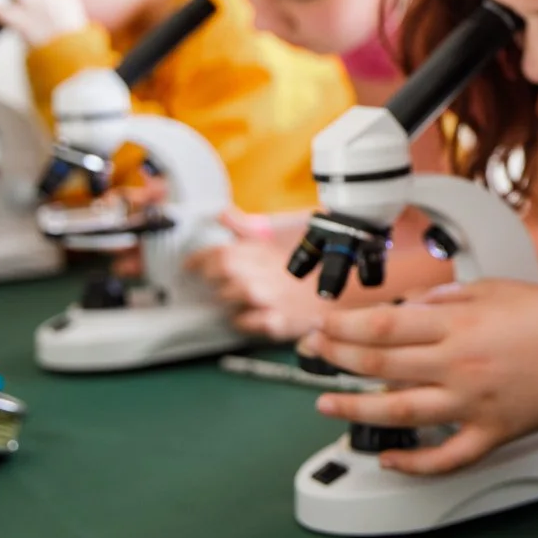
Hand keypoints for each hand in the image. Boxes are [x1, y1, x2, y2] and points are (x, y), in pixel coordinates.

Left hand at [187, 210, 334, 339]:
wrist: (347, 287)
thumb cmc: (317, 260)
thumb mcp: (283, 234)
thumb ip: (247, 226)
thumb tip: (221, 213)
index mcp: (260, 250)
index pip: (217, 254)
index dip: (198, 260)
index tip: (190, 266)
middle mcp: (261, 275)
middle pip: (220, 275)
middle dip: (213, 278)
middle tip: (217, 280)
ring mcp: (268, 301)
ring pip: (229, 299)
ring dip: (228, 298)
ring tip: (237, 296)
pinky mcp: (277, 324)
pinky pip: (246, 324)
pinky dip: (244, 320)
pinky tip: (250, 315)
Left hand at [300, 279, 537, 474]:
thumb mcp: (494, 288)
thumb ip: (447, 297)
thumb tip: (409, 308)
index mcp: (459, 324)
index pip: (382, 326)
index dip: (342, 327)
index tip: (321, 326)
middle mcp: (458, 365)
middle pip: (380, 365)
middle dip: (335, 358)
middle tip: (311, 353)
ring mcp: (471, 403)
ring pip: (399, 412)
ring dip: (354, 407)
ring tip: (325, 402)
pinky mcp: (489, 433)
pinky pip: (444, 457)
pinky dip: (412, 463)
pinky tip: (388, 457)